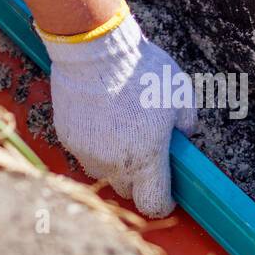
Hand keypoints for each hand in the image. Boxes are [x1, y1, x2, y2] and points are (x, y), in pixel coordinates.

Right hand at [38, 7, 196, 216]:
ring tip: (123, 134)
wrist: (96, 51)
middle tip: (147, 153)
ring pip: (104, 172)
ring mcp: (87, 153)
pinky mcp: (68, 139)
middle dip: (140, 179)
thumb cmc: (143, 72)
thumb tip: (184, 134)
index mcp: (146, 158)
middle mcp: (114, 163)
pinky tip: (102, 119)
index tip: (168, 194)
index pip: (153, 204)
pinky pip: (85, 152)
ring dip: (115, 163)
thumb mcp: (181, 94)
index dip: (163, 202)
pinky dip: (95, 144)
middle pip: (127, 190)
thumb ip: (187, 123)